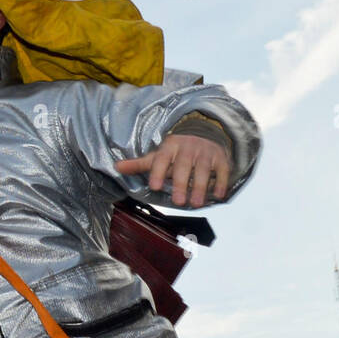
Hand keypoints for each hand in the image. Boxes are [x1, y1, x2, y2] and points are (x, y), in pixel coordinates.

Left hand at [114, 135, 230, 207]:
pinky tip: (218, 195)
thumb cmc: (176, 152)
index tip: (154, 186)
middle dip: (181, 183)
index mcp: (170, 147)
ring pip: (203, 169)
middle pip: (183, 165)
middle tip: (178, 202)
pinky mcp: (220, 157)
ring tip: (196, 203)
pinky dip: (221, 182)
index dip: (158, 172)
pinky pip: (222, 170)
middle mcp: (188, 147)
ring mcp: (205, 152)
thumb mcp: (158, 156)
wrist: (204, 134)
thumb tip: (116, 167)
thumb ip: (139, 164)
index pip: (162, 158)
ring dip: (200, 186)